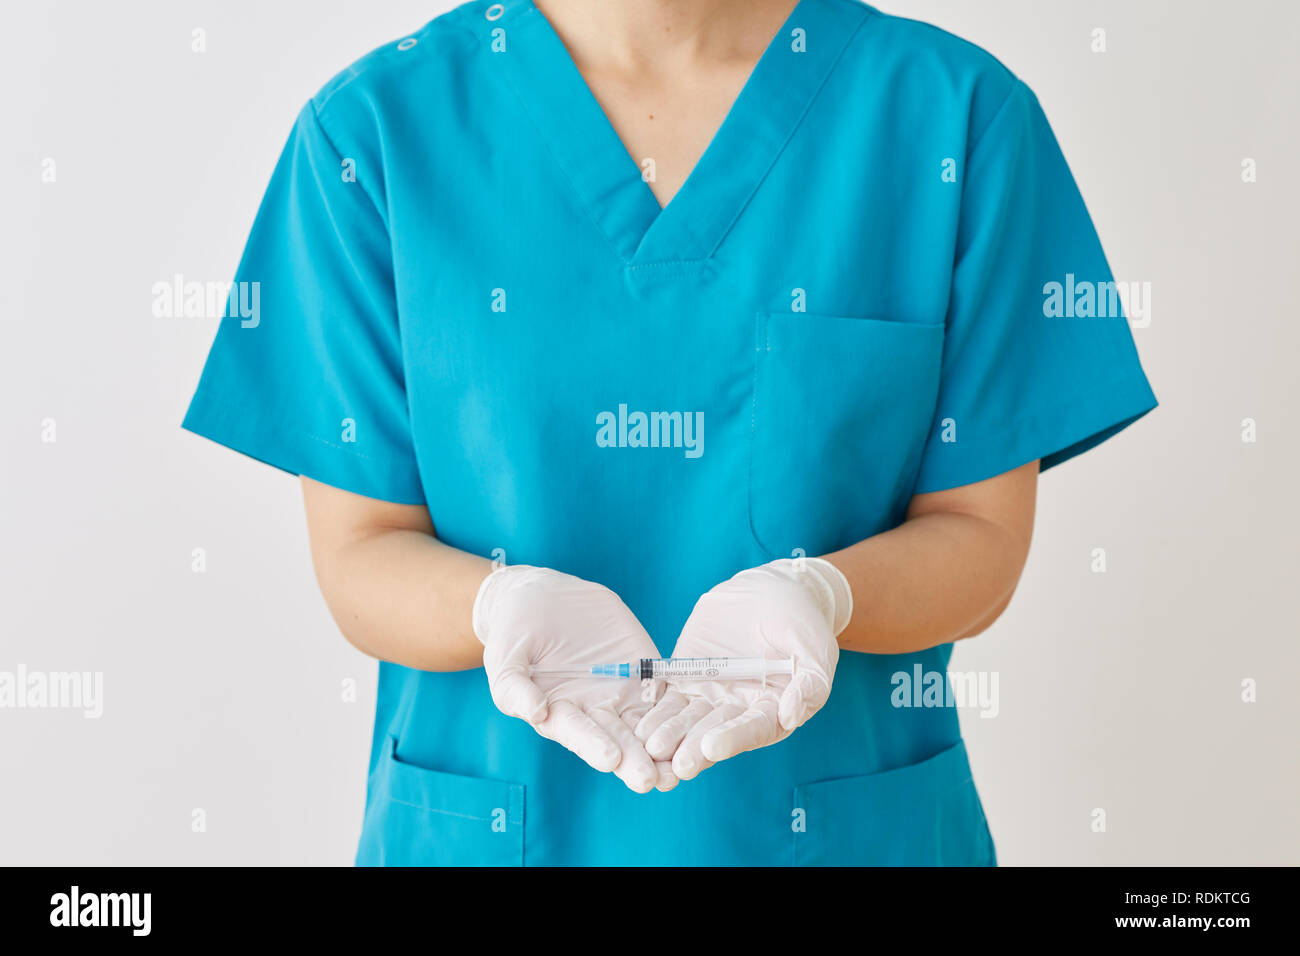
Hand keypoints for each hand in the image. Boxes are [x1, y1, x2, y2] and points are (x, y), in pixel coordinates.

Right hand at [472, 564, 675, 792]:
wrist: (542, 597)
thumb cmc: (515, 632)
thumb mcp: (505, 657)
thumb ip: (514, 687)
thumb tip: (535, 712)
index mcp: (561, 714)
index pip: (580, 734)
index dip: (595, 746)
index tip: (611, 760)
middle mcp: (596, 711)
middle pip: (620, 740)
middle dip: (637, 761)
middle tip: (654, 780)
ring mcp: (623, 692)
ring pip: (649, 725)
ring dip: (667, 746)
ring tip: (683, 766)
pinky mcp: (645, 671)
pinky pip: (668, 691)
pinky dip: (683, 708)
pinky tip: (700, 723)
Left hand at [635, 557, 851, 780]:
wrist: (773, 589)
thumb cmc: (802, 621)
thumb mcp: (814, 649)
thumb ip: (808, 684)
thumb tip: (790, 716)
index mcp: (771, 710)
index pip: (752, 729)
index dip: (733, 738)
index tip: (712, 747)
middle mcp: (738, 709)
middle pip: (714, 731)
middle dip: (695, 747)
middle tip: (676, 764)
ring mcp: (710, 692)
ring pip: (687, 718)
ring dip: (670, 733)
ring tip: (651, 746)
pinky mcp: (687, 674)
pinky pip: (668, 694)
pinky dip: (655, 708)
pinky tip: (638, 721)